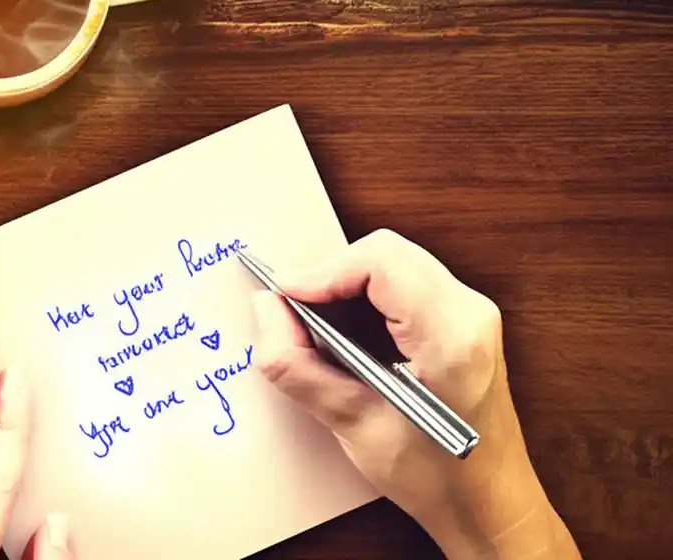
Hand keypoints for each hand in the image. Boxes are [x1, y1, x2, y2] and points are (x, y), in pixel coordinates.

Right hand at [252, 229, 579, 559]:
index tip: (285, 296)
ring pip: (394, 262)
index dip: (323, 271)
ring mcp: (472, 312)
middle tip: (292, 311)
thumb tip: (267, 311)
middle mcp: (470, 312)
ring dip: (347, 284)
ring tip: (316, 325)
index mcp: (450, 336)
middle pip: (386, 254)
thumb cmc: (439, 477)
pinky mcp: (464, 320)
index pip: (381, 261)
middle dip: (331, 275)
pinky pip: (406, 281)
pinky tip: (346, 332)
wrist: (490, 504)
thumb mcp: (353, 424)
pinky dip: (366, 294)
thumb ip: (298, 366)